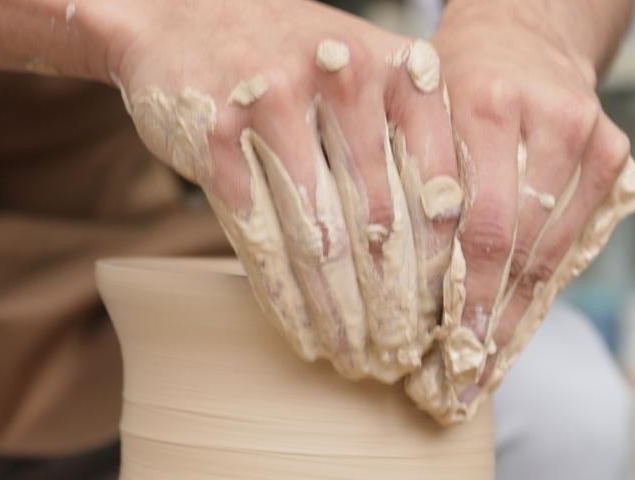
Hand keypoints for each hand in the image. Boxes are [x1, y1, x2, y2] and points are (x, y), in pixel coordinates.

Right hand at [111, 0, 460, 382]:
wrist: (189, 15)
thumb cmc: (299, 60)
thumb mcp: (371, 82)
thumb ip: (413, 148)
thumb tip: (444, 261)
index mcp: (402, 70)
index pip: (440, 188)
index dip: (443, 267)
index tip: (446, 321)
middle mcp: (346, 79)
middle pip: (382, 224)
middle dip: (394, 306)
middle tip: (400, 357)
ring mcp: (276, 103)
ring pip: (321, 238)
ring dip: (340, 314)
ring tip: (354, 359)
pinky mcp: (218, 134)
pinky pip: (258, 236)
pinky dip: (283, 297)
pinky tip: (303, 334)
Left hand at [405, 2, 634, 422]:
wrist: (528, 36)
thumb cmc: (461, 78)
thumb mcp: (425, 108)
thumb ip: (414, 178)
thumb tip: (390, 282)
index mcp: (486, 102)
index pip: (474, 222)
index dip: (460, 293)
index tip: (439, 348)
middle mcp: (547, 120)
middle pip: (517, 245)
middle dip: (488, 319)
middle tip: (463, 377)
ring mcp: (590, 138)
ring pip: (552, 251)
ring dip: (518, 314)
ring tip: (489, 365)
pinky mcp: (615, 154)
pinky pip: (578, 238)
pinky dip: (546, 282)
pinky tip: (520, 318)